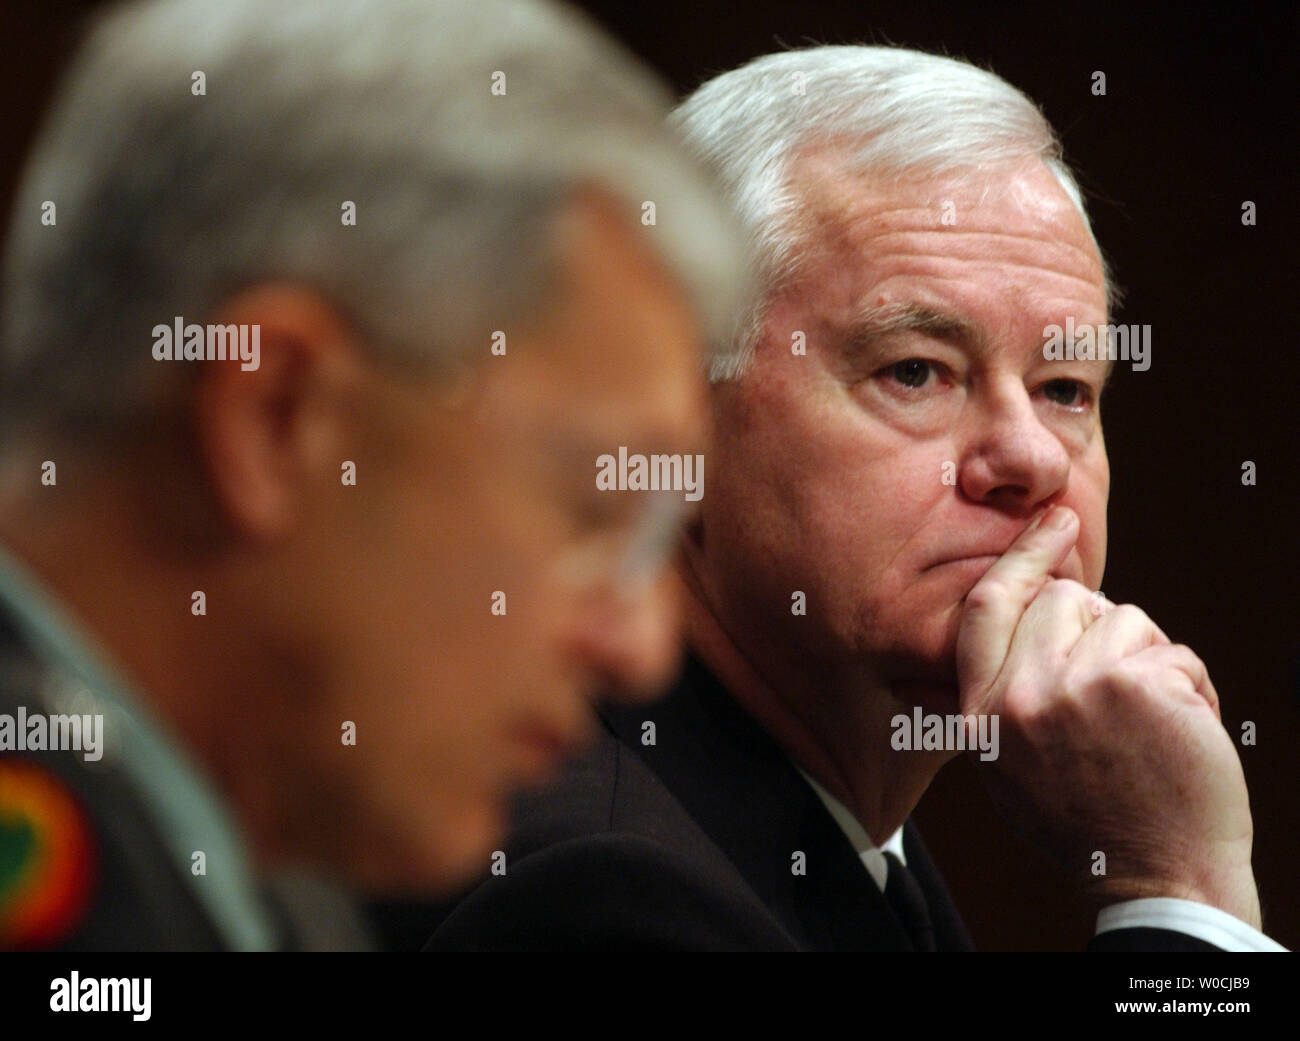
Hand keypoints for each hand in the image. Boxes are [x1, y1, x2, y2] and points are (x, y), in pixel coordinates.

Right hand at [956, 505, 1260, 926]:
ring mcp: (1076, 687)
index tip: (1054, 521)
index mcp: (981, 714)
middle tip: (1124, 679)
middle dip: (1102, 623)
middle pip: (1062, 600)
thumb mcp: (1009, 766)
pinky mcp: (1137, 685)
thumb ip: (1002, 693)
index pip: (988, 607)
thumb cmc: (1091, 823)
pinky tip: (1184, 730)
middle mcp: (1020, 695)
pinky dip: (1191, 684)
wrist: (1157, 878)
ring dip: (1150, 660)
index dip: (1023, 556)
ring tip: (1150, 721)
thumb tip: (1026, 614)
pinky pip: (1172, 650)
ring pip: (1123, 619)